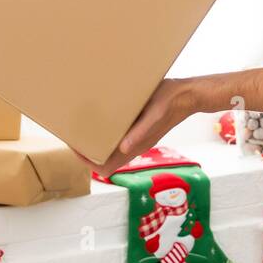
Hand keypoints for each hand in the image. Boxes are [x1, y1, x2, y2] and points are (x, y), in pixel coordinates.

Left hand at [72, 77, 199, 180]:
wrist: (188, 94)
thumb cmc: (171, 102)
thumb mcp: (155, 114)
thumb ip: (140, 132)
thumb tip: (124, 148)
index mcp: (137, 147)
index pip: (106, 168)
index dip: (88, 163)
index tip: (76, 148)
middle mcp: (134, 146)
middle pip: (104, 161)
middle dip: (86, 153)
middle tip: (74, 135)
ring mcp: (136, 138)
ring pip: (109, 150)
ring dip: (95, 143)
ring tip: (82, 127)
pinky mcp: (138, 128)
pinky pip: (117, 137)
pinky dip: (105, 133)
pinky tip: (100, 118)